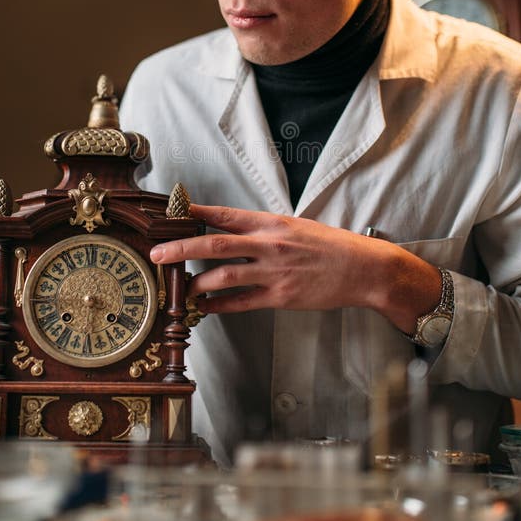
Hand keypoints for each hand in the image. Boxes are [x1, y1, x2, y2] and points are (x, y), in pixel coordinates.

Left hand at [150, 204, 440, 330]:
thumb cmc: (331, 246)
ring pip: (223, 276)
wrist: (362, 267)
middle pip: (214, 244)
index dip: (195, 213)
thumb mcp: (296, 226)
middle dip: (181, 248)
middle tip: (157, 253)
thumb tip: (233, 229)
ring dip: (196, 283)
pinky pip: (242, 302)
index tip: (172, 212)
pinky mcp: (281, 296)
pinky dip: (220, 305)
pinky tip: (205, 308)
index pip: (225, 214)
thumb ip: (265, 228)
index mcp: (271, 222)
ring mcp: (274, 271)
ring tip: (179, 290)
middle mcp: (269, 244)